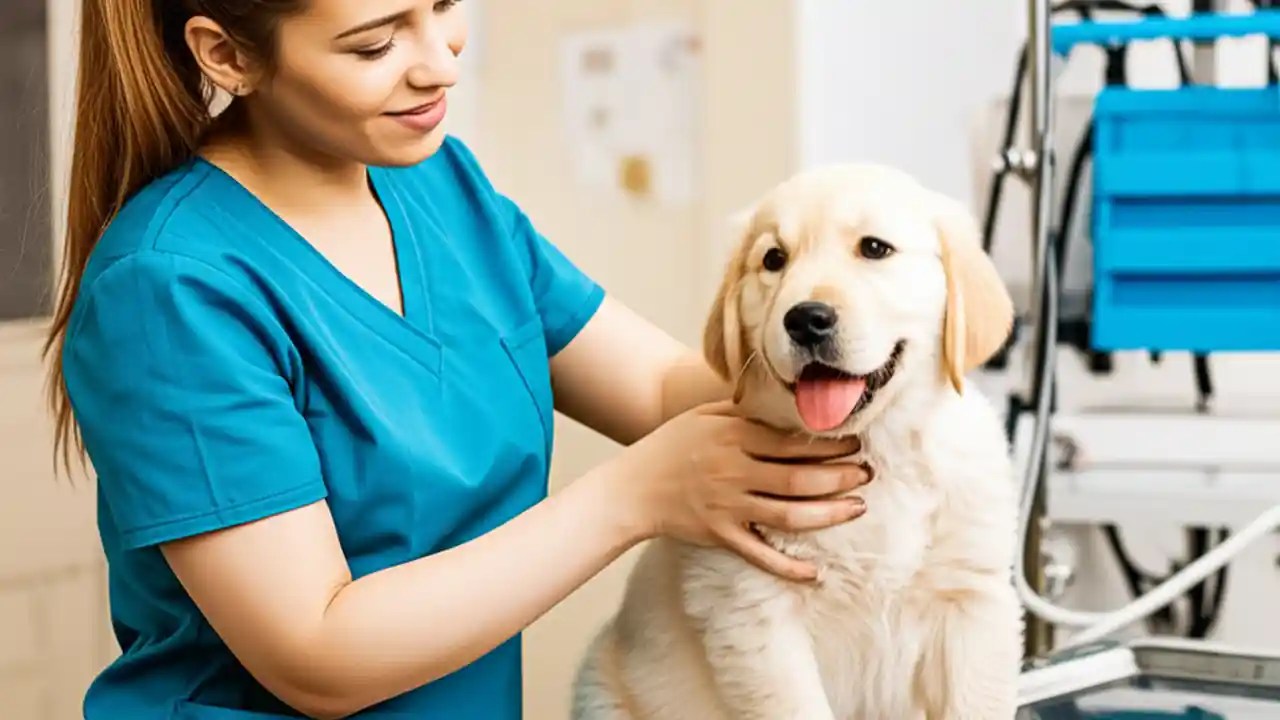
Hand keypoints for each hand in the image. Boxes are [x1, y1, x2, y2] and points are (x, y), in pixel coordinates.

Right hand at [612, 400, 870, 580]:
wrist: (631, 488)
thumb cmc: (670, 446)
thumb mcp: (703, 416)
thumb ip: (743, 408)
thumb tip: (784, 400)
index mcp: (732, 436)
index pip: (791, 441)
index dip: (828, 444)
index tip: (856, 443)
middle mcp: (733, 470)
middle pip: (798, 477)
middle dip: (839, 476)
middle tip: (867, 475)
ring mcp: (727, 506)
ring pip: (788, 515)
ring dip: (828, 513)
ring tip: (856, 508)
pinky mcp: (720, 535)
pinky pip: (760, 555)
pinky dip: (788, 567)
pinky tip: (815, 573)